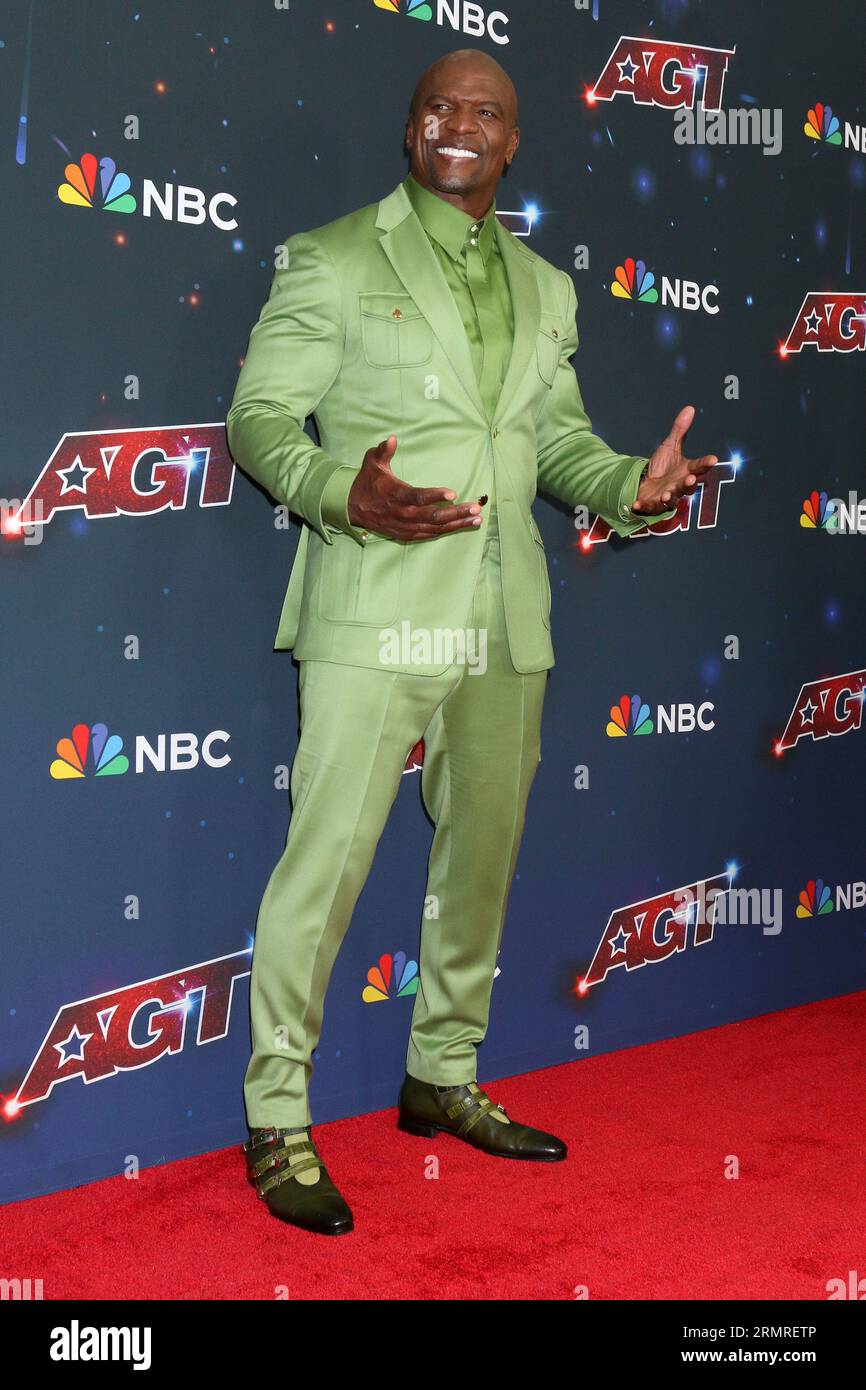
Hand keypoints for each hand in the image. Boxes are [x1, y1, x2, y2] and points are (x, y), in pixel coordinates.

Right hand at [347, 435, 481, 540]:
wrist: (351, 507)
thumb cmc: (367, 481)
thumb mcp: (371, 462)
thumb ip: (383, 451)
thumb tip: (391, 438)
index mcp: (393, 494)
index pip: (416, 497)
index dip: (434, 496)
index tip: (453, 493)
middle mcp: (400, 514)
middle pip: (431, 516)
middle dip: (456, 513)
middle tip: (475, 508)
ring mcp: (404, 526)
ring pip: (434, 528)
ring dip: (456, 523)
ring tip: (476, 519)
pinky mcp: (406, 534)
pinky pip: (430, 534)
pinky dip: (447, 531)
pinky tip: (462, 525)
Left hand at [632, 405, 717, 514]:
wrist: (647, 483)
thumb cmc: (662, 467)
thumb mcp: (670, 446)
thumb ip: (680, 431)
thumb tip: (689, 408)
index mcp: (686, 471)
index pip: (698, 467)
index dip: (706, 463)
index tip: (713, 459)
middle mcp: (679, 486)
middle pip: (686, 486)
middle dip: (688, 484)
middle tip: (690, 479)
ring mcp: (666, 497)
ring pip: (671, 500)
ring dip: (669, 498)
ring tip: (666, 495)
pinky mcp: (652, 505)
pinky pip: (648, 507)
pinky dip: (643, 507)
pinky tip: (636, 504)